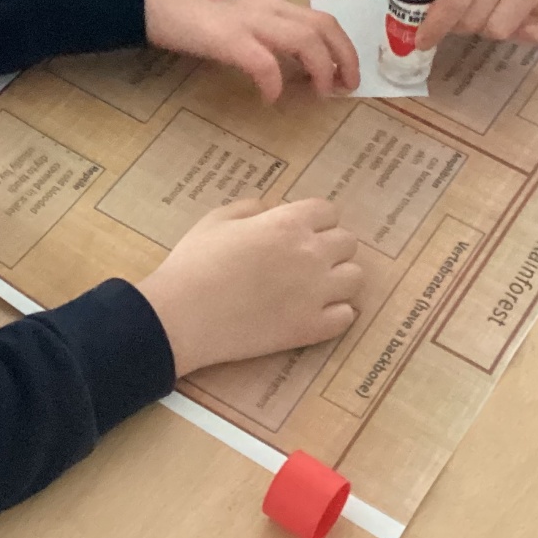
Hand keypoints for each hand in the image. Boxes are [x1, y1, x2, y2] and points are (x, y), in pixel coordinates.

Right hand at [135, 198, 361, 373]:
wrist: (182, 316)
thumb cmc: (194, 263)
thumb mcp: (216, 219)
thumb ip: (250, 208)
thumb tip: (270, 209)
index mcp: (288, 223)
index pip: (328, 211)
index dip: (315, 219)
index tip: (302, 230)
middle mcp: (310, 254)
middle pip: (347, 242)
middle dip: (330, 246)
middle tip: (306, 259)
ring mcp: (315, 293)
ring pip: (355, 277)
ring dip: (339, 278)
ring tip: (316, 286)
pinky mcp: (311, 329)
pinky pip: (346, 317)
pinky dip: (336, 313)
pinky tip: (316, 312)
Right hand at [144, 0, 359, 102]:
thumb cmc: (184, 6)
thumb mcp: (232, 9)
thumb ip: (258, 22)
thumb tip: (282, 52)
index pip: (316, 17)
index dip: (338, 45)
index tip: (342, 70)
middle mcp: (266, 4)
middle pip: (324, 24)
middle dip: (345, 56)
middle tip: (348, 86)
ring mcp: (248, 19)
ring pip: (305, 39)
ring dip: (322, 68)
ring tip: (322, 93)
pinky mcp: (227, 38)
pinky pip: (264, 62)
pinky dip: (274, 82)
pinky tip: (270, 99)